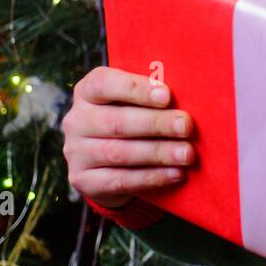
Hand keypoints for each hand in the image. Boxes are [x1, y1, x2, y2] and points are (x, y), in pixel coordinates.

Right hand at [63, 65, 195, 208]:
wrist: (107, 162)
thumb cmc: (132, 117)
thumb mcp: (135, 100)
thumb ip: (152, 94)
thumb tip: (189, 93)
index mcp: (87, 91)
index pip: (104, 84)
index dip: (136, 89)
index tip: (167, 96)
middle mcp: (76, 121)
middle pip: (117, 122)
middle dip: (156, 124)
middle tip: (186, 126)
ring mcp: (76, 153)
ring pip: (120, 153)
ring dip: (158, 153)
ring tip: (187, 153)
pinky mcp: (83, 181)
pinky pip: (120, 180)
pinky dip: (151, 177)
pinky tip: (176, 173)